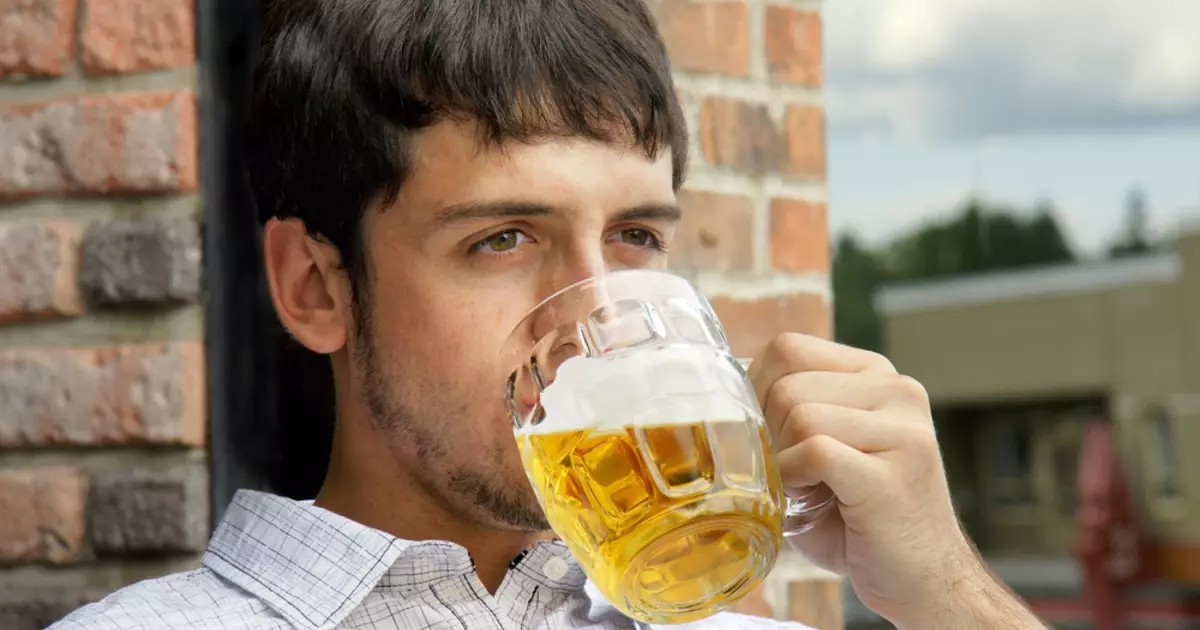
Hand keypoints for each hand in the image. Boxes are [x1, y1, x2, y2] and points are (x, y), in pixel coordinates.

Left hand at [746, 333, 1043, 628]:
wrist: (922, 581)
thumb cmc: (859, 519)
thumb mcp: (823, 450)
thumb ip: (786, 416)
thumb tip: (721, 401)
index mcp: (876, 375)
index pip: (789, 348)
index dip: (754, 390)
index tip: (760, 433)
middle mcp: (897, 391)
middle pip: (787, 384)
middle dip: (766, 432)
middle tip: (783, 473)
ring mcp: (903, 430)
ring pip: (800, 415)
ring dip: (782, 462)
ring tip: (804, 491)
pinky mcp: (893, 473)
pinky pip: (814, 452)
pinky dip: (794, 480)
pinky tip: (810, 502)